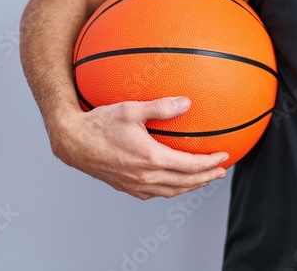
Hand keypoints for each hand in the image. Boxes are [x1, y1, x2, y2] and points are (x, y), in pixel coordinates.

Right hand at [49, 96, 228, 199]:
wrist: (72, 142)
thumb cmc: (100, 123)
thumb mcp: (131, 109)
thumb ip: (161, 106)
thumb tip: (187, 102)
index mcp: (150, 158)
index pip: (189, 166)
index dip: (210, 163)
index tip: (224, 157)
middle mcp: (144, 176)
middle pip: (185, 183)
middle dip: (206, 178)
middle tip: (221, 172)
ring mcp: (135, 185)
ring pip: (171, 191)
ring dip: (191, 186)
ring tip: (203, 179)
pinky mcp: (126, 187)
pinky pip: (155, 193)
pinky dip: (171, 190)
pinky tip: (175, 182)